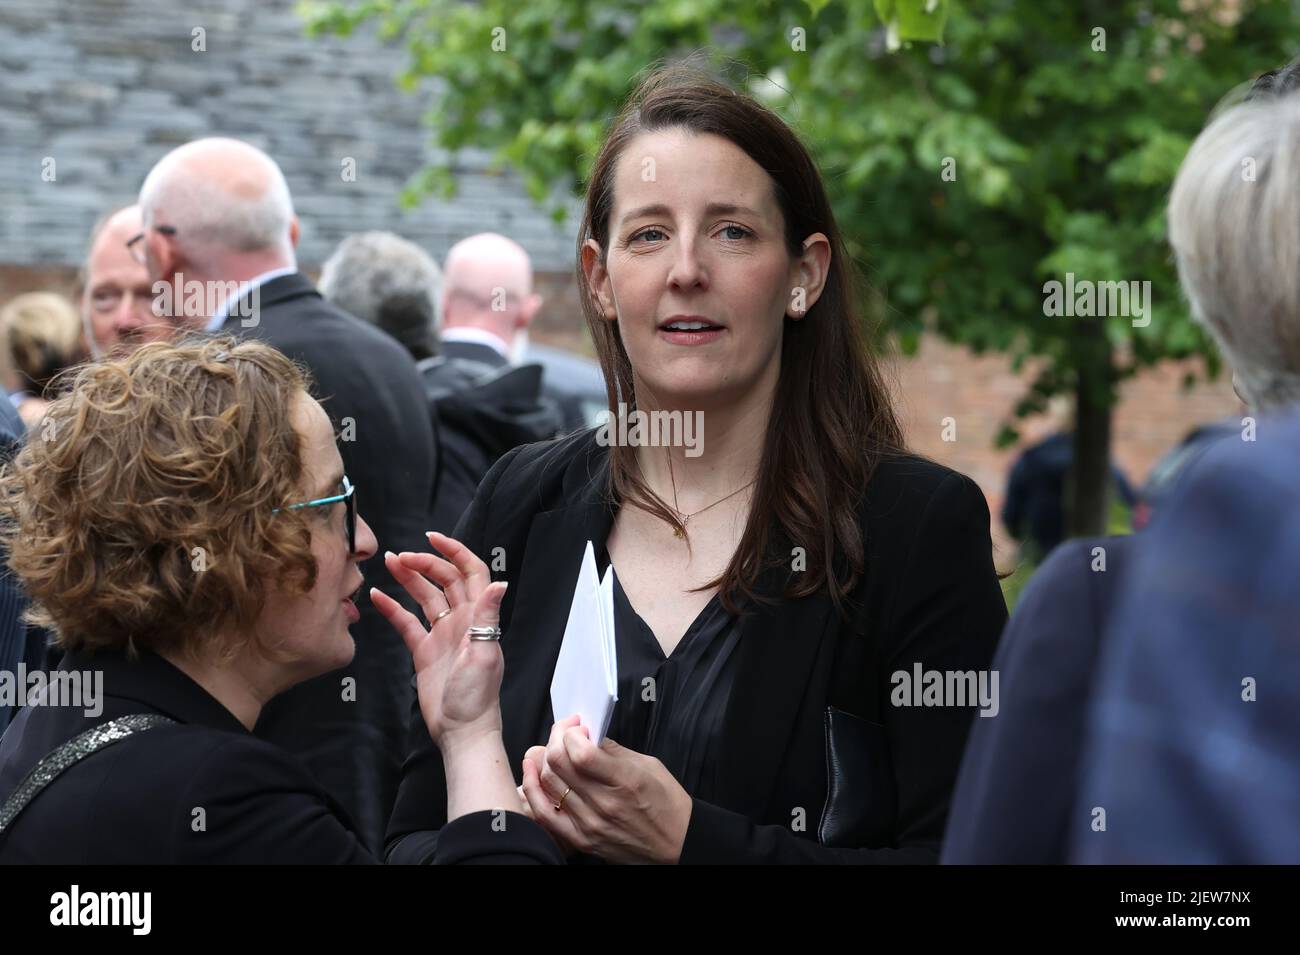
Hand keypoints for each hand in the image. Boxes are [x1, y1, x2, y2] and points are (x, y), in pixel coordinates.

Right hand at [371, 531, 506, 749]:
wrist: (461, 730)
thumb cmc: (477, 697)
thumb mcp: (484, 654)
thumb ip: (488, 616)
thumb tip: (500, 583)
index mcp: (479, 617)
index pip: (471, 572)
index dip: (455, 552)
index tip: (432, 538)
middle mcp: (462, 621)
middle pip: (445, 580)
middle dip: (425, 563)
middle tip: (400, 556)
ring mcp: (442, 635)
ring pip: (425, 597)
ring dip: (409, 579)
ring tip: (388, 563)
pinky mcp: (425, 651)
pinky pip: (407, 623)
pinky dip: (393, 609)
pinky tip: (377, 596)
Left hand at [520, 716, 693, 863]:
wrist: (677, 843)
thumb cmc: (668, 803)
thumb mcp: (649, 766)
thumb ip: (614, 750)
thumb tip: (587, 734)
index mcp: (625, 781)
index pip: (579, 753)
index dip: (571, 732)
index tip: (578, 725)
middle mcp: (604, 804)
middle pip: (558, 764)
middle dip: (556, 738)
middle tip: (565, 732)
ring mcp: (590, 824)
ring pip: (547, 783)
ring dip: (544, 758)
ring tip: (554, 748)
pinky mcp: (582, 839)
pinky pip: (545, 813)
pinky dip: (532, 789)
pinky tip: (532, 770)